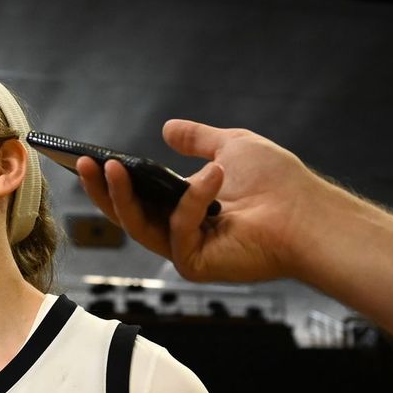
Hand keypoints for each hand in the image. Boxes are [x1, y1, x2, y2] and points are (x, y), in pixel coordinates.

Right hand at [77, 119, 341, 283]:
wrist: (309, 214)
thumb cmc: (278, 184)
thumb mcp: (231, 147)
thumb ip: (198, 140)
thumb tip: (167, 128)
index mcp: (185, 207)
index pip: (138, 196)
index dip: (111, 179)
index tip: (88, 158)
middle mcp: (181, 232)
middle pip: (128, 214)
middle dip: (102, 190)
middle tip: (84, 163)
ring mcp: (186, 251)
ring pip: (139, 226)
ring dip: (122, 196)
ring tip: (111, 166)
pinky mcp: (195, 264)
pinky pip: (177, 230)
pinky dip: (192, 201)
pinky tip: (215, 176)